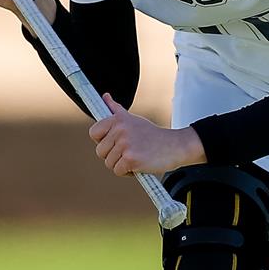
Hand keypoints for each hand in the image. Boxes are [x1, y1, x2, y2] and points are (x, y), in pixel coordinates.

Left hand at [87, 95, 205, 176]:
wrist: (174, 146)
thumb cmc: (152, 135)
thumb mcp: (133, 119)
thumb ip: (116, 109)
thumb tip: (105, 96)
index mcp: (117, 119)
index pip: (93, 133)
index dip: (103, 141)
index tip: (116, 142)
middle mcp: (120, 129)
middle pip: (100, 151)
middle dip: (113, 156)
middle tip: (130, 151)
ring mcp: (125, 144)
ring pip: (109, 163)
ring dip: (121, 165)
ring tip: (136, 157)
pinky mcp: (131, 159)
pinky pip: (118, 171)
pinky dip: (128, 172)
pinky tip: (139, 164)